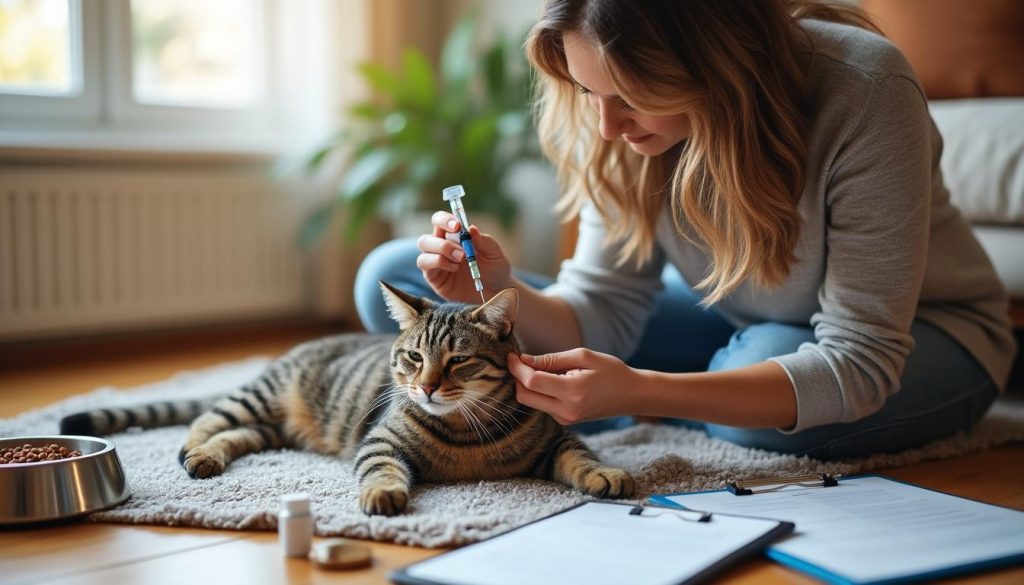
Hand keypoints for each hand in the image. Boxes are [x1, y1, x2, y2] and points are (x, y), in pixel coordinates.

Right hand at [416, 211, 512, 303]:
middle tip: (462, 253)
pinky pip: (426, 265)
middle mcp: (440, 247)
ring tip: (460, 260)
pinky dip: (439, 263)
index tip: (457, 226)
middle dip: (442, 243)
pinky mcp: (434, 277)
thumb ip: (484, 240)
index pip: (439, 221)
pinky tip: (455, 268)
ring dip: (441, 252)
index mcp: (453, 236)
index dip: (444, 220)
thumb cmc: (494, 269)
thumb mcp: (494, 253)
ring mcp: (435, 263)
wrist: (496, 291)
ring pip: (423, 250)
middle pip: (426, 238)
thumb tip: (471, 228)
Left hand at [507, 348, 637, 424]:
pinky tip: (551, 379)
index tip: (512, 355)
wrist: (633, 396)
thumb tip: (524, 360)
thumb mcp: (584, 356)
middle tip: (520, 360)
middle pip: (524, 396)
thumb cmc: (612, 371)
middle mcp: (566, 411)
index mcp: (572, 392)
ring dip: (528, 384)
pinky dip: (539, 391)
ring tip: (541, 367)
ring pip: (531, 402)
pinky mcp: (565, 421)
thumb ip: (552, 359)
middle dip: (517, 378)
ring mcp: (565, 419)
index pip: (531, 382)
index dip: (517, 368)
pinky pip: (542, 405)